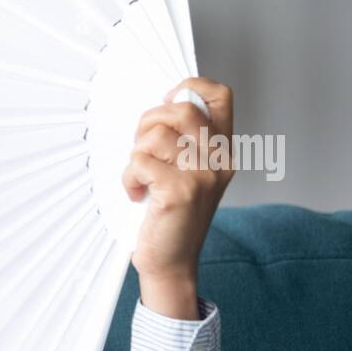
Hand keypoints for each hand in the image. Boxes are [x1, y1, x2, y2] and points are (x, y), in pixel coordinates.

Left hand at [121, 77, 234, 313]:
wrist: (171, 264)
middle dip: (149, 122)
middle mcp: (219, 160)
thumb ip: (182, 143)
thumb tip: (159, 106)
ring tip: (138, 177)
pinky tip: (135, 194)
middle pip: (182, 110)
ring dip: (135, 154)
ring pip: (157, 135)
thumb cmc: (170, 217)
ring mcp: (203, 176)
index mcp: (223, 150)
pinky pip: (141, 162)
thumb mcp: (186, 174)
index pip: (221, 96)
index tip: (167, 101)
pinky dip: (129, 178)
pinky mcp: (180, 192)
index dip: (191, 86)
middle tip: (141, 149)